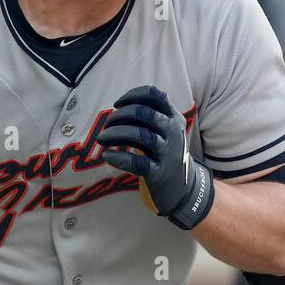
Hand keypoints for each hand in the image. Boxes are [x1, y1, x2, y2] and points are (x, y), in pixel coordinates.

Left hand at [96, 85, 214, 229]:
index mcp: (174, 117)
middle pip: (144, 113)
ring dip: (115, 134)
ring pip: (140, 135)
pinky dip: (119, 157)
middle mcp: (173, 132)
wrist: (182, 189)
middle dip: (119, 115)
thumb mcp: (166, 131)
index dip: (133, 95)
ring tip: (102, 139)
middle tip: (107, 125)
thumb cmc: (165, 155)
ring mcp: (167, 152)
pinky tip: (107, 156)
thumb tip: (119, 109)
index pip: (155, 95)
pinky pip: (137, 162)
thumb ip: (149, 117)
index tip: (117, 104)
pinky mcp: (158, 173)